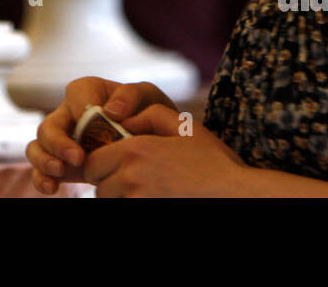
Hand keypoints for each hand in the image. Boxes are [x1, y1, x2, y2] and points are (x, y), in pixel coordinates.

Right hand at [26, 77, 176, 194]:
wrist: (153, 140)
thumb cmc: (147, 113)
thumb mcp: (147, 96)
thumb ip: (131, 95)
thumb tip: (111, 112)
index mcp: (88, 92)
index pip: (76, 94)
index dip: (81, 109)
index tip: (95, 125)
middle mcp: (69, 114)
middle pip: (49, 124)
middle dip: (58, 143)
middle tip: (78, 158)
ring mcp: (63, 139)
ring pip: (38, 146)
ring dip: (44, 160)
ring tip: (60, 173)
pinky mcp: (63, 163)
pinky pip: (41, 170)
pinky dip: (41, 179)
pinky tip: (52, 188)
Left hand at [82, 103, 254, 196]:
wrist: (236, 194)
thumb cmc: (213, 161)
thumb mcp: (184, 126)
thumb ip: (150, 114)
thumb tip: (123, 121)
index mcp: (135, 151)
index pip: (92, 163)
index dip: (100, 165)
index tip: (112, 167)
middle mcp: (131, 178)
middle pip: (99, 187)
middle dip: (109, 184)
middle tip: (130, 181)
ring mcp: (138, 201)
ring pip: (111, 202)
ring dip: (120, 198)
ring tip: (144, 191)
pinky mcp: (146, 214)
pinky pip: (125, 210)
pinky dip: (132, 204)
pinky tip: (153, 197)